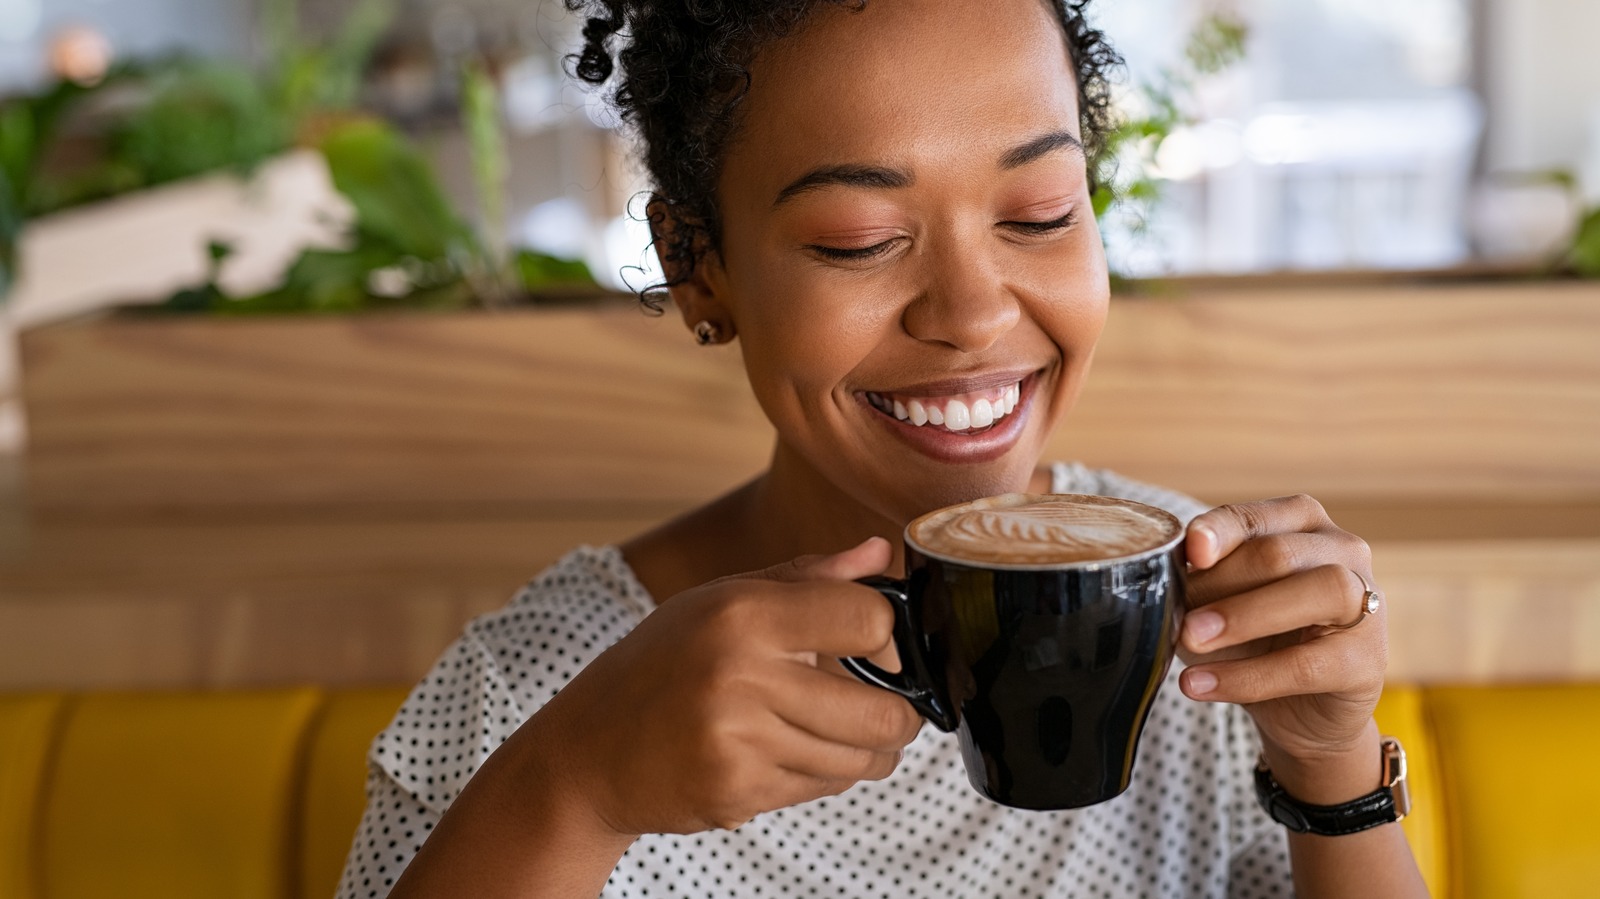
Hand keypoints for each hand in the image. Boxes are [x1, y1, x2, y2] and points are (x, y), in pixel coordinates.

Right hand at [531, 537, 922, 836]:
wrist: (588, 748)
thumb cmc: (662, 664)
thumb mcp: (721, 600)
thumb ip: (807, 577)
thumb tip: (879, 551)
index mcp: (742, 613)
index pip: (868, 619)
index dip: (890, 638)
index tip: (880, 650)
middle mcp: (740, 676)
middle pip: (881, 711)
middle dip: (899, 715)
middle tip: (888, 708)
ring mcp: (737, 742)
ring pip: (860, 760)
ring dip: (869, 752)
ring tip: (846, 734)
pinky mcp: (736, 793)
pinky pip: (822, 788)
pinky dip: (825, 776)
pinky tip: (794, 753)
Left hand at [1177, 495, 1386, 768]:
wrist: (1299, 712)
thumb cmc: (1256, 641)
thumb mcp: (1219, 604)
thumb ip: (1200, 584)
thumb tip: (1166, 580)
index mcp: (1300, 524)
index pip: (1253, 518)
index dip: (1220, 531)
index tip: (1190, 551)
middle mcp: (1342, 551)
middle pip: (1280, 554)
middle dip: (1222, 584)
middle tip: (1178, 618)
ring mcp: (1366, 602)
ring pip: (1316, 592)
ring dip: (1244, 618)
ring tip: (1191, 641)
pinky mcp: (1368, 659)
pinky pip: (1309, 663)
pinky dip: (1249, 676)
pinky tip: (1203, 685)